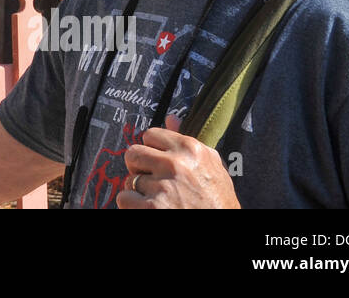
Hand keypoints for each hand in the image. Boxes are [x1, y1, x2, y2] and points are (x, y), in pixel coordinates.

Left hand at [117, 114, 239, 208]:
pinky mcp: (152, 207)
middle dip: (139, 168)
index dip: (152, 150)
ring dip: (138, 191)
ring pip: (129, 179)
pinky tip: (149, 209)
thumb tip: (170, 118)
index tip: (158, 163)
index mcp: (191, 150)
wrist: (224, 230)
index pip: (150, 135)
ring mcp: (163, 186)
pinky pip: (124, 198)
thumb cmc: (219, 203)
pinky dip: (132, 206)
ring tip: (158, 200)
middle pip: (133, 153)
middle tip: (153, 182)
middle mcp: (176, 164)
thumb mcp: (213, 168)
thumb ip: (189, 143)